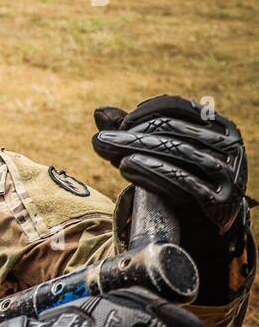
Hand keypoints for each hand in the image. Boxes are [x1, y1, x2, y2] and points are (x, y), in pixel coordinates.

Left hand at [93, 95, 246, 234]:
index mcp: (216, 125)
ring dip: (136, 150)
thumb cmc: (180, 175)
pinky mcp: (221, 200)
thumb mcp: (158, 151)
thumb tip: (99, 112)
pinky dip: (151, 172)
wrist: (209, 219)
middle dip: (131, 135)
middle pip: (171, 129)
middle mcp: (227, 145)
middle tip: (100, 141)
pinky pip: (183, 182)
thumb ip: (131, 131)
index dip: (142, 113)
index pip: (175, 107)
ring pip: (177, 151)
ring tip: (108, 154)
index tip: (118, 125)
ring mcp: (228, 172)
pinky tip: (125, 167)